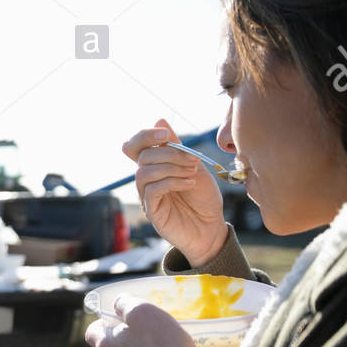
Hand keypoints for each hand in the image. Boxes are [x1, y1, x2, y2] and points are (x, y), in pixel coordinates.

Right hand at [122, 119, 228, 266]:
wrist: (211, 227)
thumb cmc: (203, 197)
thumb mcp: (193, 165)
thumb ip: (176, 146)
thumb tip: (160, 119)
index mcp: (154, 166)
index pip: (135, 146)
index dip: (144, 135)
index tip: (165, 133)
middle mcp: (146, 180)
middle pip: (142, 157)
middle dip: (169, 153)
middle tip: (193, 160)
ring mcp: (146, 196)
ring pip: (143, 172)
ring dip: (171, 168)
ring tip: (191, 173)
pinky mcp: (152, 211)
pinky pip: (152, 190)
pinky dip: (172, 182)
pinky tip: (190, 183)